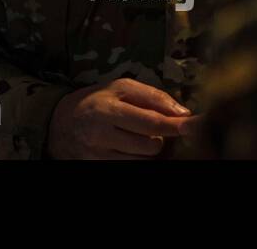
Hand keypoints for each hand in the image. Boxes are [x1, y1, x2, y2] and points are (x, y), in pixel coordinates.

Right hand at [46, 78, 195, 158]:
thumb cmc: (97, 101)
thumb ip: (153, 96)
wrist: (60, 123)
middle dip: (158, 137)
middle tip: (146, 127)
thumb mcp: (120, 88)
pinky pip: (133, 168)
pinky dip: (137, 159)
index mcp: (108, 109)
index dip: (175, 125)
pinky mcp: (99, 167)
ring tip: (133, 136)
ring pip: (144, 160)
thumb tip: (183, 114)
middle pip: (151, 146)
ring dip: (148, 150)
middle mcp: (102, 134)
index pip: (150, 121)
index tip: (195, 126)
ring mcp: (100, 155)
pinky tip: (127, 148)